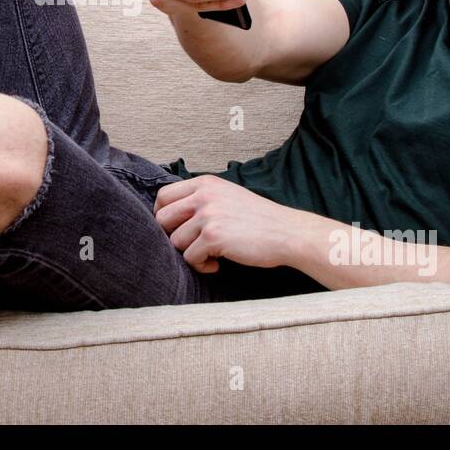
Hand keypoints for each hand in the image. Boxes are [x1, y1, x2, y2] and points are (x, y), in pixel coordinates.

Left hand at [153, 174, 299, 273]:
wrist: (287, 233)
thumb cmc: (259, 219)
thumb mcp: (227, 196)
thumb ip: (202, 199)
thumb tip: (171, 214)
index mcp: (206, 183)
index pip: (164, 196)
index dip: (163, 215)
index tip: (174, 229)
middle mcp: (204, 195)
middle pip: (162, 219)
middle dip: (173, 236)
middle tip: (191, 245)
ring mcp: (207, 215)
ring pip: (175, 241)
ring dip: (190, 253)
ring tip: (210, 256)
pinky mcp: (213, 237)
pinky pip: (190, 258)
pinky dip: (202, 266)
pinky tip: (217, 264)